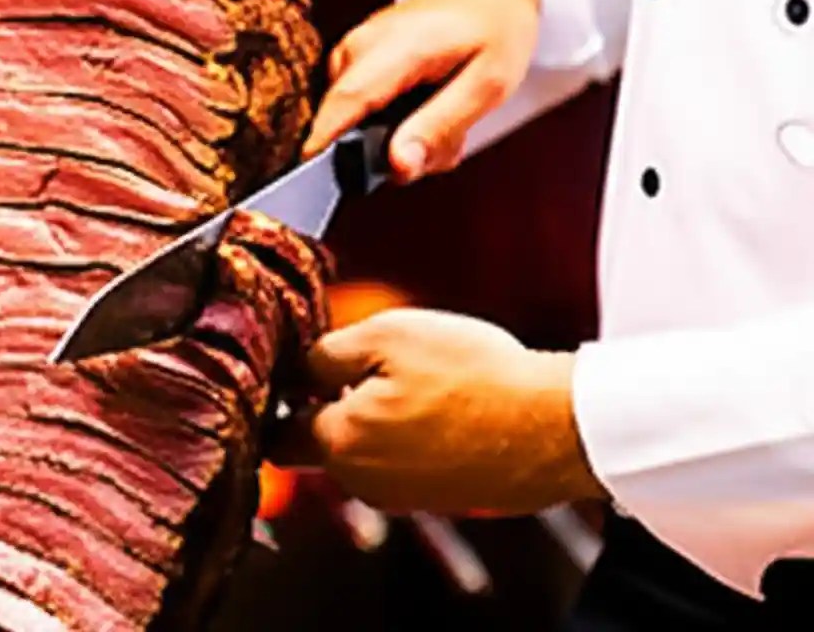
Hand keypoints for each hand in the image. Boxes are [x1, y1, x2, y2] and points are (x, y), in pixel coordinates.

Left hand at [274, 308, 605, 514]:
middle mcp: (362, 481)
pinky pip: (403, 465)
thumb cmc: (474, 377)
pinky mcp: (438, 498)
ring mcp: (402, 496)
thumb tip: (301, 367)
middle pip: (321, 441)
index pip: (278, 430)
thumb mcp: (386, 335)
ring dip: (373, 420)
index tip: (303, 368)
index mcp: (339, 442)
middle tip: (367, 365)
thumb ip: (327, 354)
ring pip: (364, 453)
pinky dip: (410, 438)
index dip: (287, 394)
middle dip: (331, 406)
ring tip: (415, 382)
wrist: (554, 426)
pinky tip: (442, 407)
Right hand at [302, 0, 541, 182]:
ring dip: (396, 139)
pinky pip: (359, 111)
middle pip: (347, 127)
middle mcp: (358, 46)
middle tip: (442, 148)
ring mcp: (350, 52)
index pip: (340, 107)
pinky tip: (423, 110)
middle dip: (391, 154)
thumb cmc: (495, 31)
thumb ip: (438, 129)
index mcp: (392, 47)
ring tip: (440, 122)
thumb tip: (396, 166)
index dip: (326, 150)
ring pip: (353, 125)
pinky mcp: (351, 61)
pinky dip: (391, 123)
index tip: (329, 183)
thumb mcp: (487, 86)